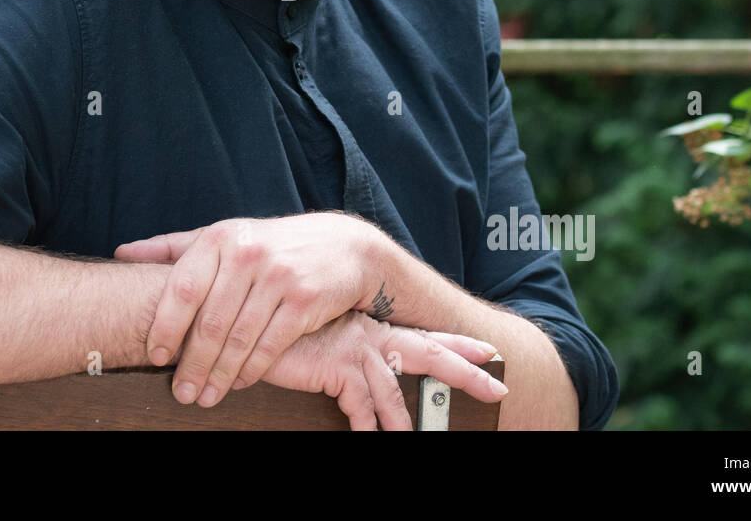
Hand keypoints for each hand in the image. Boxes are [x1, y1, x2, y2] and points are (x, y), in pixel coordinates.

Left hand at [113, 213, 386, 406]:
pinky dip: (251, 370)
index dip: (164, 326)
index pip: (183, 287)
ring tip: (206, 397)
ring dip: (219, 375)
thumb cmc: (270, 245)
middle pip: (210, 321)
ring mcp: (279, 276)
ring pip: (239, 338)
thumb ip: (173, 248)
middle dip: (191, 364)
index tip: (152, 356)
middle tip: (181, 393)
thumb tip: (120, 252)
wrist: (342, 246)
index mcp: (221, 238)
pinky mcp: (305, 300)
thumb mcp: (224, 237)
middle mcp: (248, 254)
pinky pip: (270, 345)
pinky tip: (237, 383)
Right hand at [259, 310, 505, 430]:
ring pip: (398, 391)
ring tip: (417, 442)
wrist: (252, 308)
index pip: (423, 334)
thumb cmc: (280, 322)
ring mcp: (356, 350)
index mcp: (370, 327)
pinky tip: (371, 439)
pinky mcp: (337, 367)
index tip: (489, 349)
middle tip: (499, 387)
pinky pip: (361, 409)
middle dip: (466, 372)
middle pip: (431, 353)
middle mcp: (370, 335)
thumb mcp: (315, 337)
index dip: (456, 342)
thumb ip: (333, 349)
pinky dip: (368, 429)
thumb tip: (347, 369)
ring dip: (410, 422)